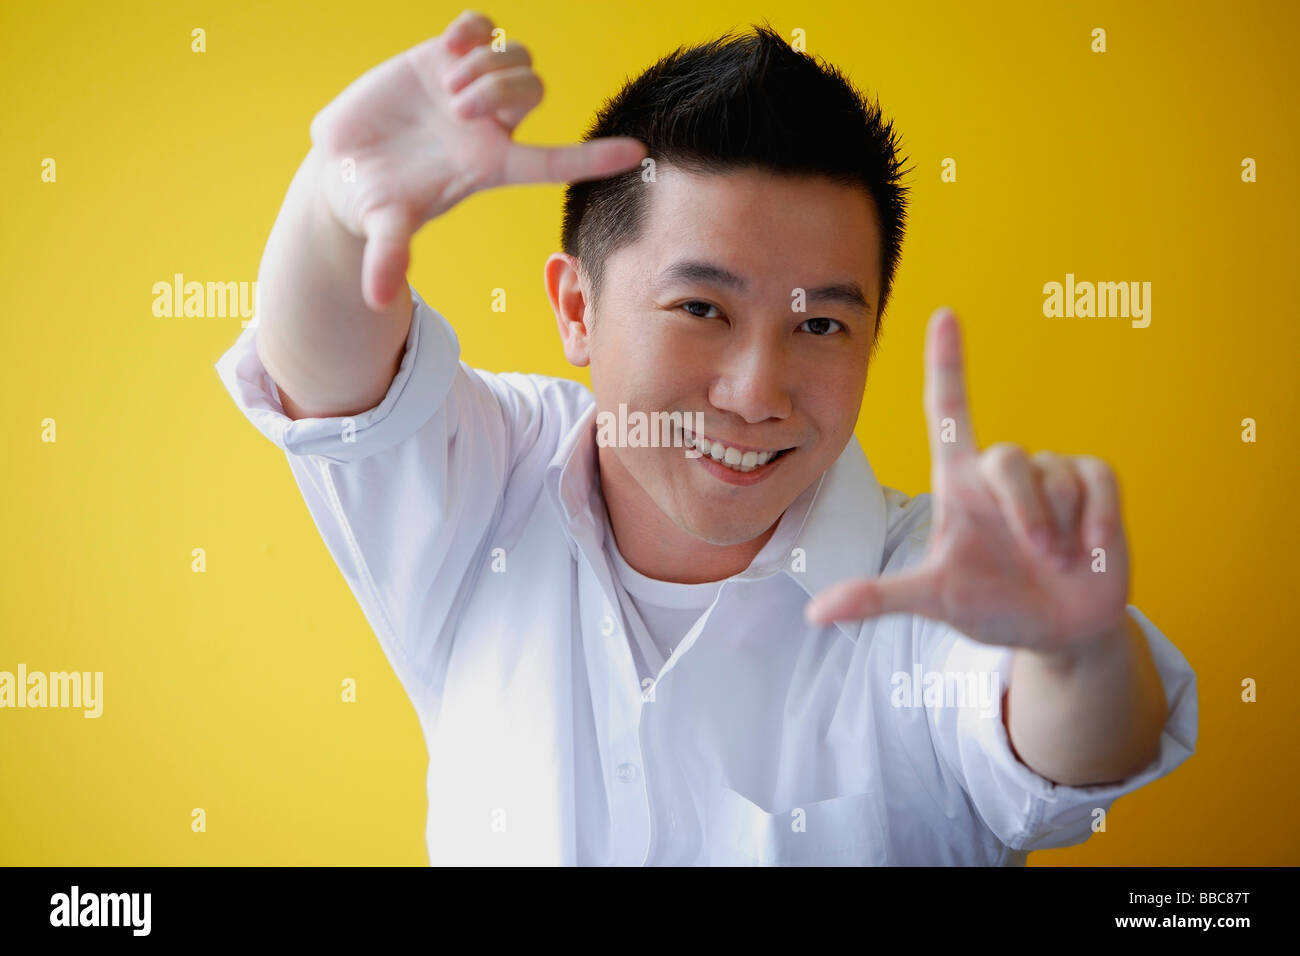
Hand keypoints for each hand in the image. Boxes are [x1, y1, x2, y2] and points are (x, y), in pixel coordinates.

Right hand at [308, 9, 647, 309]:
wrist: (341, 165)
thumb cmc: (370, 200)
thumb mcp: (381, 225)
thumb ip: (388, 256)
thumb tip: (380, 298)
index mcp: (488, 166)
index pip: (554, 161)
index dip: (595, 158)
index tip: (639, 152)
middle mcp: (488, 127)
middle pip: (535, 91)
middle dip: (501, 91)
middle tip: (457, 108)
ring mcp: (469, 88)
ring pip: (517, 59)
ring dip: (487, 65)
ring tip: (447, 86)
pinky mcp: (443, 57)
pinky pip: (483, 27)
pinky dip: (473, 29)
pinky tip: (447, 46)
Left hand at [805, 307, 1130, 653]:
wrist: (1055, 630)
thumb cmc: (989, 603)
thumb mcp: (932, 600)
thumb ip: (878, 598)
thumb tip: (815, 615)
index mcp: (957, 483)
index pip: (949, 409)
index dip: (946, 363)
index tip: (943, 314)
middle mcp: (1002, 472)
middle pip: (1007, 458)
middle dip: (1024, 512)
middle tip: (1036, 557)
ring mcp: (1052, 475)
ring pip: (1056, 477)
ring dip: (1057, 528)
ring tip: (1055, 562)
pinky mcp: (1097, 487)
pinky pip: (1098, 481)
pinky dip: (1098, 521)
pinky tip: (1090, 552)